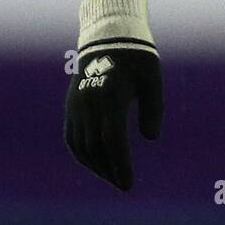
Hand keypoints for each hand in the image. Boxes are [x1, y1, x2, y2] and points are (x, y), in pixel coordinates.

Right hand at [65, 0, 163, 190]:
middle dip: (110, 170)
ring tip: (113, 177)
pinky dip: (82, 154)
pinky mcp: (71, 106)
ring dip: (96, 166)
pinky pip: (72, 137)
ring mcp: (76, 105)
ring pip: (81, 145)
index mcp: (111, 96)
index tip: (128, 185)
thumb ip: (154, 109)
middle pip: (96, 147)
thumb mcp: (153, 80)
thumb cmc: (137, 60)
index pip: (113, 140)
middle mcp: (89, 103)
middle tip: (124, 185)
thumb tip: (150, 138)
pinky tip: (96, 164)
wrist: (109, 38)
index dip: (120, 165)